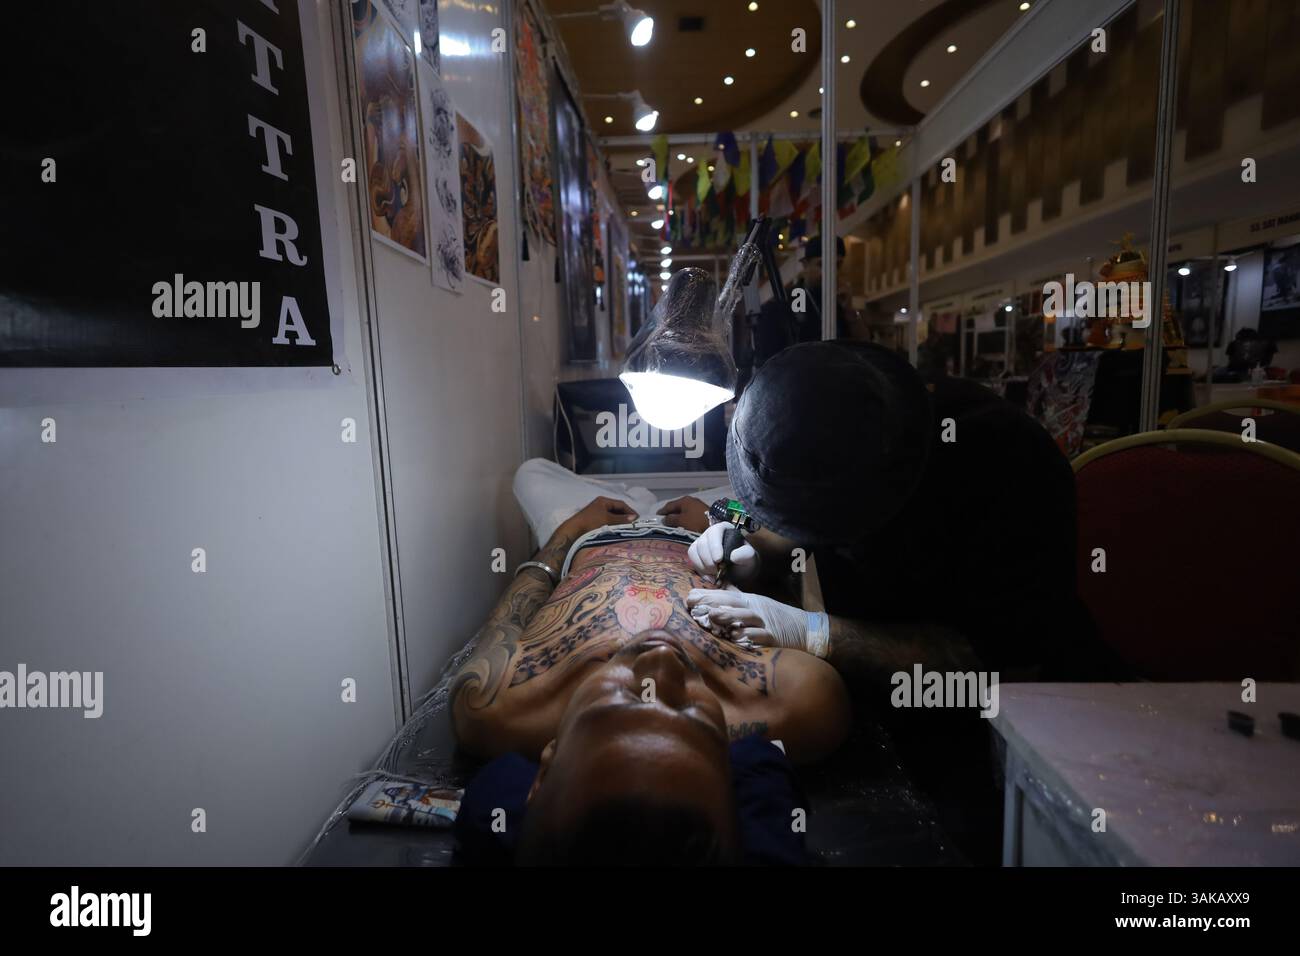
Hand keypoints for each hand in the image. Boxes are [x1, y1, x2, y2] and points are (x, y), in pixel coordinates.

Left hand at [556, 496, 637, 538]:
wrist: (572, 532)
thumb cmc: (590, 523)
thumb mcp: (607, 520)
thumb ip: (621, 519)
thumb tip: (635, 518)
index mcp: (603, 501)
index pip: (621, 504)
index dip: (630, 511)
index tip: (637, 519)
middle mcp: (599, 505)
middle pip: (617, 510)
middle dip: (625, 517)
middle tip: (633, 525)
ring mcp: (596, 513)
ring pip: (612, 517)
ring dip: (619, 522)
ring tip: (626, 529)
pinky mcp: (593, 521)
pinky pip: (607, 522)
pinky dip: (613, 526)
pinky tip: (616, 532)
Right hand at [656, 496, 709, 532]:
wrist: (714, 524)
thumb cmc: (695, 522)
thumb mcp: (681, 521)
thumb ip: (671, 519)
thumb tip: (664, 519)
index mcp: (684, 500)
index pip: (669, 505)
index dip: (662, 511)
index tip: (657, 516)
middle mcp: (690, 500)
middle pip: (677, 507)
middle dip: (670, 513)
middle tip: (664, 520)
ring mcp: (697, 505)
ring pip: (683, 510)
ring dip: (677, 516)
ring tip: (672, 522)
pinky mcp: (702, 511)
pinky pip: (689, 513)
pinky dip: (684, 517)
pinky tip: (683, 522)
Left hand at [686, 587, 829, 657]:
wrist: (804, 628)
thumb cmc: (776, 616)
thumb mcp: (756, 603)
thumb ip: (738, 596)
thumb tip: (720, 586)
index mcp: (750, 600)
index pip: (727, 595)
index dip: (708, 595)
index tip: (690, 596)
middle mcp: (755, 609)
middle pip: (733, 603)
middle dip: (713, 603)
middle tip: (694, 604)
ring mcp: (765, 622)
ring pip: (745, 617)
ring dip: (729, 617)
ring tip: (713, 617)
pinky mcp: (773, 637)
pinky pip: (761, 636)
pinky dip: (749, 636)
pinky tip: (738, 637)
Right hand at [687, 522, 759, 585]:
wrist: (740, 571)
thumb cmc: (745, 561)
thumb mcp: (750, 557)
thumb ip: (746, 554)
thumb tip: (733, 556)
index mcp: (724, 528)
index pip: (715, 532)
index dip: (714, 546)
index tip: (718, 560)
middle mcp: (710, 533)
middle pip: (702, 543)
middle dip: (708, 559)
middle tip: (717, 571)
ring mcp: (701, 543)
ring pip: (694, 551)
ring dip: (703, 565)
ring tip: (714, 575)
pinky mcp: (696, 553)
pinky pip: (692, 560)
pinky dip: (699, 570)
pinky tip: (710, 577)